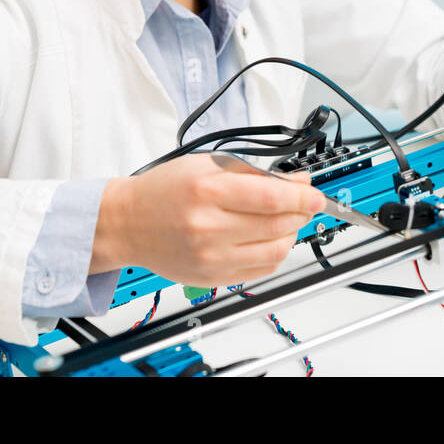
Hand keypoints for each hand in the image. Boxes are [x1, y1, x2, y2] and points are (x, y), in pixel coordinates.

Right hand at [91, 154, 323, 284]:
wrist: (127, 223)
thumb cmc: (164, 191)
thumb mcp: (206, 165)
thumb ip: (253, 172)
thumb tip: (295, 180)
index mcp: (208, 193)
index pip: (272, 198)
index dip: (302, 196)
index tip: (316, 193)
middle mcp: (209, 228)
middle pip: (277, 225)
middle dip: (301, 213)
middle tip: (306, 202)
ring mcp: (211, 258)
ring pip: (274, 252)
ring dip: (292, 234)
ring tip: (288, 220)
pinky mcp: (212, 278)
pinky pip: (259, 271)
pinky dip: (275, 254)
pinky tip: (271, 239)